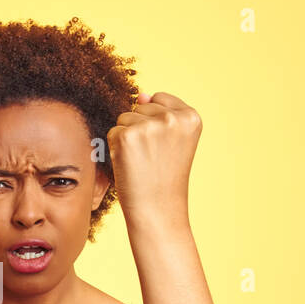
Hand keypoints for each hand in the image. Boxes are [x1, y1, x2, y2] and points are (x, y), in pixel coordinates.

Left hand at [107, 91, 201, 227]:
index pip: (159, 100)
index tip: (164, 147)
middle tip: (152, 158)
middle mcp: (173, 118)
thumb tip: (140, 94)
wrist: (158, 209)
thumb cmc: (165, 177)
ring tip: (142, 161)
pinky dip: (116, 149)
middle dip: (140, 130)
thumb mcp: (174, 140)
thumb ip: (161, 113)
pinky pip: (113, 132)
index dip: (155, 124)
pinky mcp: (127, 136)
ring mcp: (150, 126)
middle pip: (140, 107)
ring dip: (128, 139)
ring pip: (125, 118)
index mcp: (191, 116)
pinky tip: (130, 164)